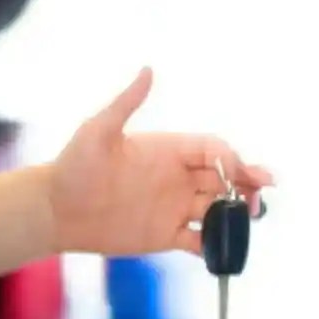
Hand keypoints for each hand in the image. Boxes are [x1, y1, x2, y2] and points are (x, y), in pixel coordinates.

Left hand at [47, 67, 272, 255]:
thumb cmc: (73, 167)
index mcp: (167, 150)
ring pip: (219, 208)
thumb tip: (147, 69)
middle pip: (225, 177)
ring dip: (239, 212)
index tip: (235, 172)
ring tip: (252, 217)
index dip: (229, 158)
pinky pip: (200, 240)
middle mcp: (177, 177)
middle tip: (263, 191)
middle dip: (248, 182)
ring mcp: (174, 206)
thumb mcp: (98, 131)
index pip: (212, 149)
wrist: (55, 211)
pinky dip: (216, 244)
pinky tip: (227, 249)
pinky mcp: (166, 235)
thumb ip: (126, 103)